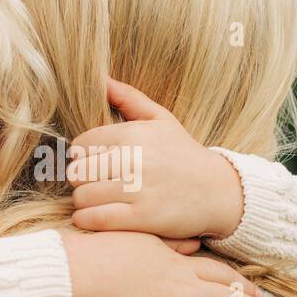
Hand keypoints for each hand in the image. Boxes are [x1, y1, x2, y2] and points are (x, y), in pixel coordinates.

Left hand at [66, 76, 244, 240]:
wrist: (219, 191)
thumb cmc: (184, 154)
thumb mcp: (161, 119)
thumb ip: (128, 97)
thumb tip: (99, 77)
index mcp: (133, 134)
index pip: (80, 144)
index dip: (82, 156)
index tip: (93, 164)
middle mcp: (133, 159)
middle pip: (77, 171)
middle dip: (82, 179)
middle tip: (94, 183)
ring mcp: (138, 189)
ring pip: (82, 196)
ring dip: (84, 202)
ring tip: (97, 201)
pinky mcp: (142, 218)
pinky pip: (95, 219)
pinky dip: (87, 220)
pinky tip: (95, 216)